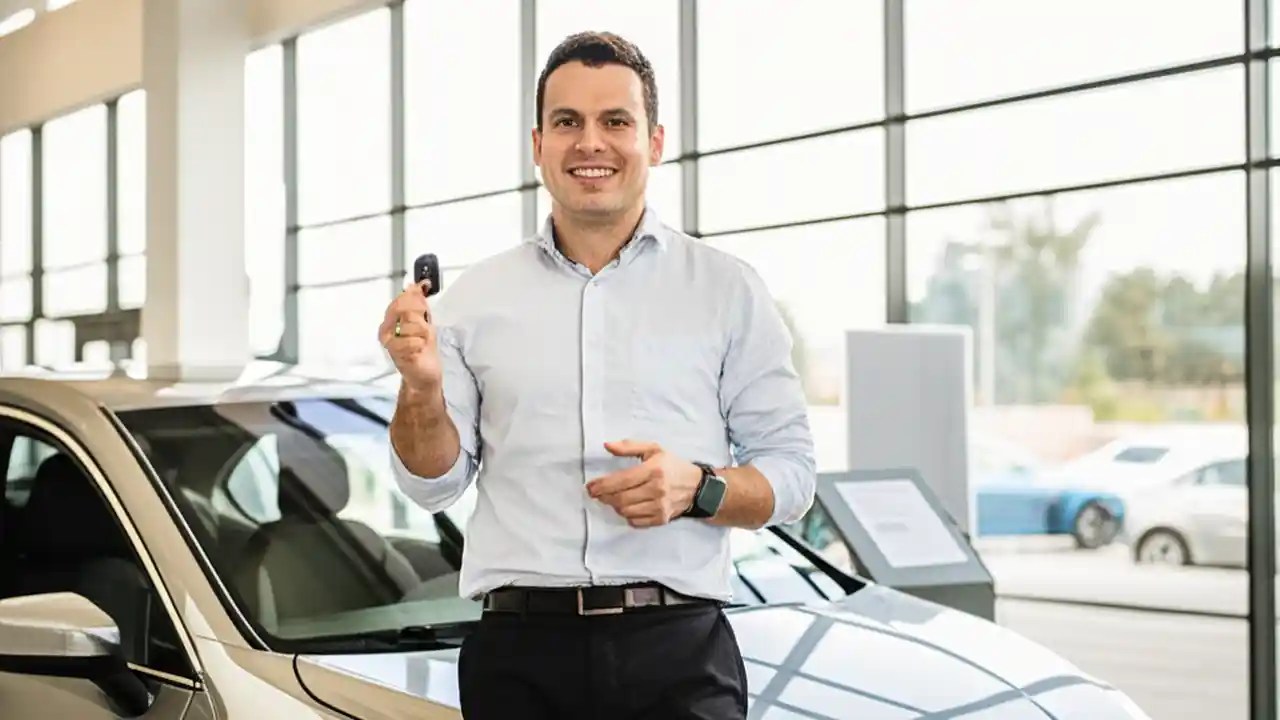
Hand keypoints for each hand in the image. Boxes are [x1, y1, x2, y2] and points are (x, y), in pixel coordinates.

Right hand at [378, 280, 440, 391]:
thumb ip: (420, 304)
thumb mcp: (426, 323)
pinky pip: (410, 340)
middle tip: (425, 327)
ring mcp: (389, 341)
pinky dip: (419, 344)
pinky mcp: (395, 353)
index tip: (424, 292)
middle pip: (403, 308)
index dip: (413, 296)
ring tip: (422, 342)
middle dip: (419, 316)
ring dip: (422, 333)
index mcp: (392, 319)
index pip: (400, 300)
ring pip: (409, 324)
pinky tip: (419, 349)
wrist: (424, 376)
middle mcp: (386, 329)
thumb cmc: (423, 350)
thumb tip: (419, 283)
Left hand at [586, 440, 701, 527]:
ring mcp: (660, 507)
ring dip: (614, 506)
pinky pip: (635, 522)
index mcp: (654, 470)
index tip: (590, 487)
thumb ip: (629, 446)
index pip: (621, 480)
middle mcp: (657, 490)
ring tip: (613, 498)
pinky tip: (628, 506)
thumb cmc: (672, 466)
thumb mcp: (653, 449)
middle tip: (597, 493)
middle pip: (620, 499)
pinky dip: (627, 515)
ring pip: (625, 512)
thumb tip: (607, 445)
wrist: (697, 487)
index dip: (602, 485)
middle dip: (604, 497)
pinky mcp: (661, 520)